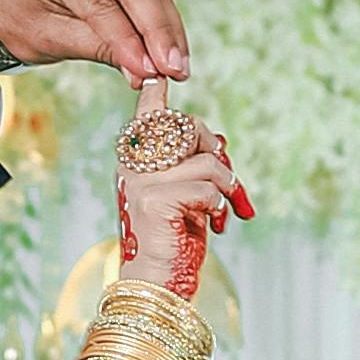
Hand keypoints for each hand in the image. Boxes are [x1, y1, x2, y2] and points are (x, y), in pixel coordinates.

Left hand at [0, 0, 188, 90]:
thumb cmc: (19, 18)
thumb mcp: (48, 37)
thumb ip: (96, 48)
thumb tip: (143, 71)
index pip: (99, 1)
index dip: (127, 38)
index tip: (149, 70)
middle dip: (158, 33)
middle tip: (176, 69)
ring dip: (167, 31)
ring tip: (180, 68)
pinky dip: (162, 23)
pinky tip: (174, 52)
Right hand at [112, 100, 245, 298]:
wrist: (159, 284)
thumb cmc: (175, 239)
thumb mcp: (186, 193)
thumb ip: (193, 164)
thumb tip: (219, 141)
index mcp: (136, 158)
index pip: (147, 112)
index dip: (157, 90)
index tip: (161, 76)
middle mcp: (132, 164)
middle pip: (188, 127)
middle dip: (216, 149)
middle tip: (226, 181)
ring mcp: (141, 181)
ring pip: (205, 160)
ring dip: (227, 186)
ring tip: (224, 210)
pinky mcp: (154, 200)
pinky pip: (206, 188)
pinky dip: (220, 207)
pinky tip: (214, 225)